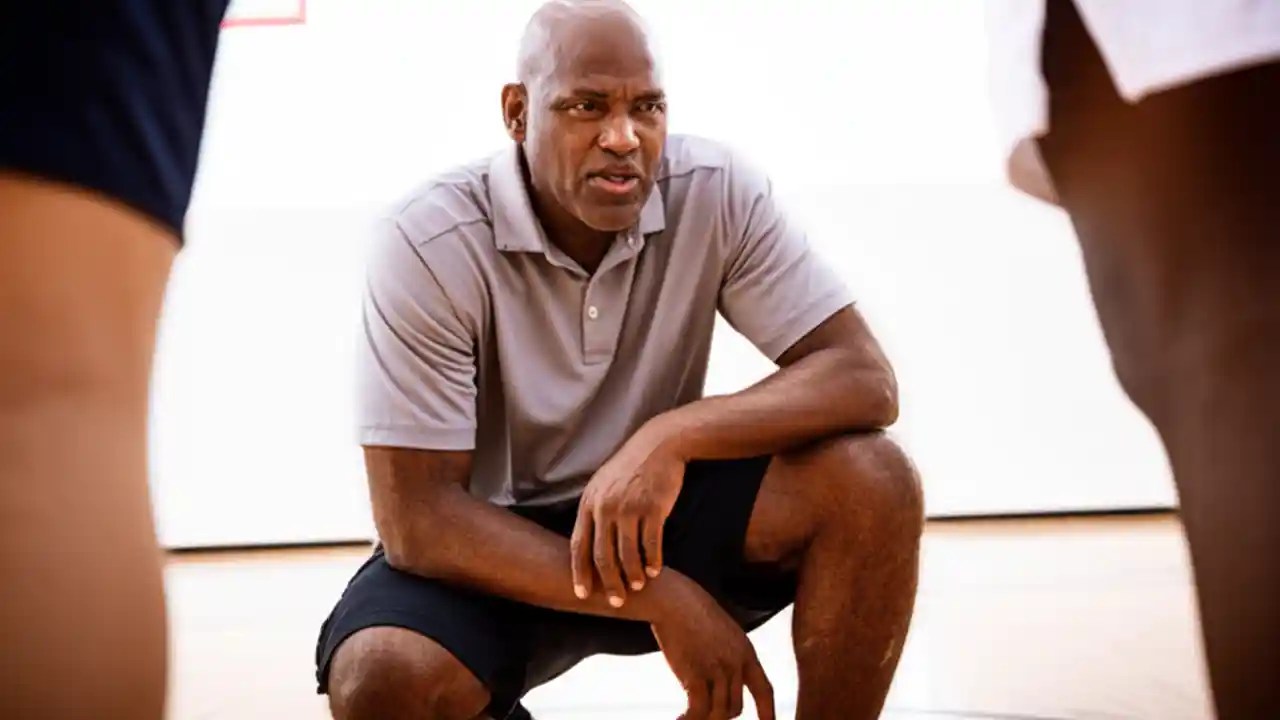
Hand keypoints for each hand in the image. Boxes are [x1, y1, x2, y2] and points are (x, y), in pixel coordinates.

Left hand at [571, 425, 684, 606]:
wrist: (658, 445)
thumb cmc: (630, 468)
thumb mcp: (603, 484)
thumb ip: (594, 511)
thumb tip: (589, 545)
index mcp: (589, 503)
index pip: (578, 545)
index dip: (580, 572)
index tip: (582, 594)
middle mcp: (606, 507)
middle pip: (602, 555)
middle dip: (609, 582)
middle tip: (616, 601)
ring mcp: (629, 507)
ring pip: (628, 553)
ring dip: (633, 575)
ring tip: (638, 586)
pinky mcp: (653, 508)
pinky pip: (651, 543)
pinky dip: (653, 561)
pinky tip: (656, 570)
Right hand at [651, 583, 774, 719]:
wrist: (674, 600)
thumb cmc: (692, 612)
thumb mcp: (721, 631)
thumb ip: (728, 653)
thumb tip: (722, 679)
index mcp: (746, 652)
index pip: (765, 690)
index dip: (768, 713)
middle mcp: (736, 663)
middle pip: (735, 708)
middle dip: (720, 716)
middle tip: (701, 716)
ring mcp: (717, 669)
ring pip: (719, 713)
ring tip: (685, 719)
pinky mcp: (696, 674)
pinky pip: (699, 711)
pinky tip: (679, 719)